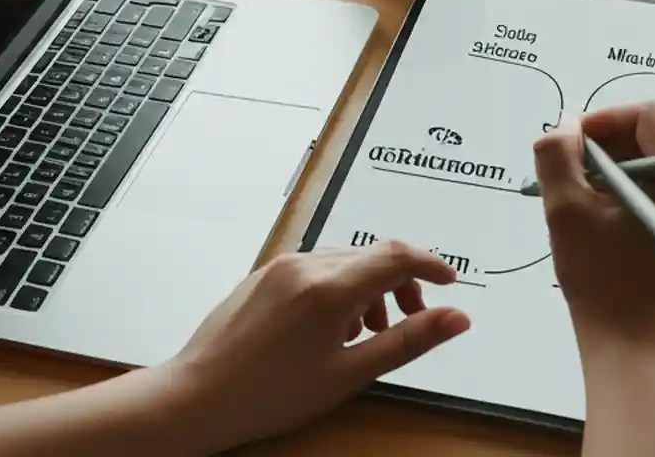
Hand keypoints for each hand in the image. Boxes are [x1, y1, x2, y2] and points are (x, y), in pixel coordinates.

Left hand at [163, 242, 470, 449]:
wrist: (197, 398)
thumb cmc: (270, 394)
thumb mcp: (351, 374)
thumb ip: (408, 341)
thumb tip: (457, 318)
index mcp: (330, 289)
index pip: (398, 256)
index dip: (431, 265)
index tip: (450, 283)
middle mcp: (306, 266)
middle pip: (373, 256)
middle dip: (402, 284)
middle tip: (412, 321)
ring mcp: (282, 267)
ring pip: (346, 262)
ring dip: (371, 288)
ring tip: (368, 334)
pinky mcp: (265, 274)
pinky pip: (317, 268)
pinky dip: (341, 289)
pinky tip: (335, 328)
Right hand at [533, 102, 654, 351]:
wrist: (629, 348)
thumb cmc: (600, 283)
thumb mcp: (566, 212)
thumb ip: (558, 156)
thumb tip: (564, 126)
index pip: (648, 114)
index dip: (604, 118)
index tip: (569, 142)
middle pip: (650, 137)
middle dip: (603, 145)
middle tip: (564, 170)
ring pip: (649, 163)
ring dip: (608, 169)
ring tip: (574, 198)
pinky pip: (654, 190)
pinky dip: (620, 191)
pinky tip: (592, 217)